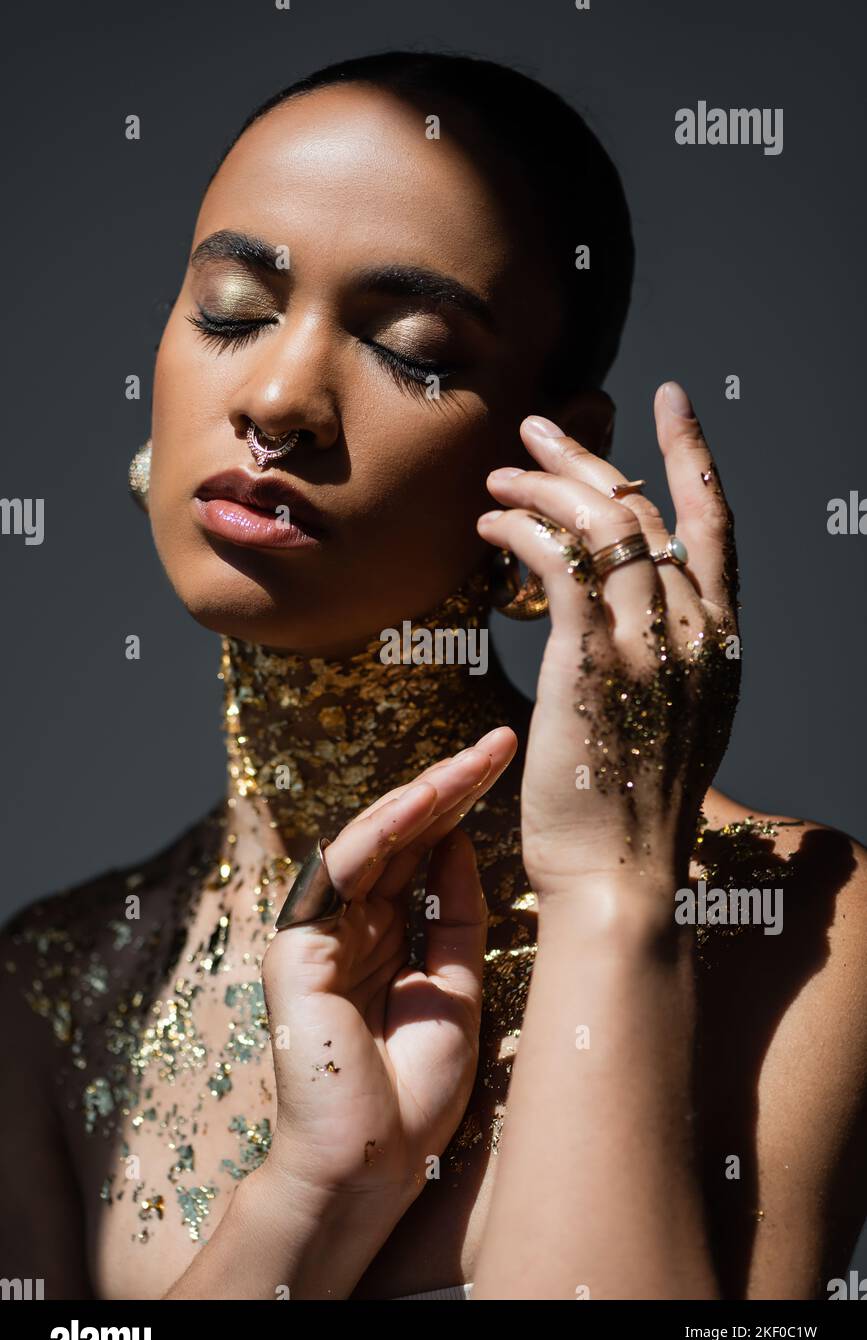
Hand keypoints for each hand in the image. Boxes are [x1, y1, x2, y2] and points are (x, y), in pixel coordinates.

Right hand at [260, 727, 516, 1208]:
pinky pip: (340, 874)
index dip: (465, 810)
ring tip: (477, 758)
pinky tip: (427, 799)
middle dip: (452, 787)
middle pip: (402, 839)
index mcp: (385, 939)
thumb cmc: (413, 1093)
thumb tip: (462, 844)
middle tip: (501, 743)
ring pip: (372, 842)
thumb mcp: (456, 989)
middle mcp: (350, 927)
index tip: (511, 770)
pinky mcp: (296, 949)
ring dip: (426, 795)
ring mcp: (320, 935)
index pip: (423, 856)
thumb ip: (454, 918)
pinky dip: (382, 832)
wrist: (373, 1167)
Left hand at [478, 382, 739, 901]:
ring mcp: (649, 642)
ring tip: (497, 481)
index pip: (713, 524)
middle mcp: (696, 629)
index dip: (690, 453)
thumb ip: (658, 653)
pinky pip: (559, 560)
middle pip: (643, 508)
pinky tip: (489, 529)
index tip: (669, 402)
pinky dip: (521, 529)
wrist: (617, 876)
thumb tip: (612, 607)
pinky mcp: (593, 657)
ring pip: (598, 522)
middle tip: (535, 430)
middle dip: (585, 456)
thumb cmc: (627, 808)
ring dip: (540, 488)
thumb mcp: (668, 720)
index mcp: (720, 641)